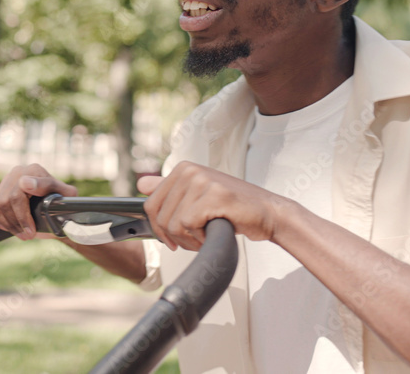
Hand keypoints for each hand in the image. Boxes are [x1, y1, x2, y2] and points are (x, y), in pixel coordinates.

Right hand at [0, 164, 77, 239]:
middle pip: (6, 200)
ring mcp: (4, 182)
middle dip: (17, 223)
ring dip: (9, 225)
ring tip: (22, 234)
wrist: (52, 208)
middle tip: (28, 236)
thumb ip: (53, 187)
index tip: (31, 231)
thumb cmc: (62, 201)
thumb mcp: (67, 196)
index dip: (23, 214)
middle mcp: (17, 172)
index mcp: (34, 170)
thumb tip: (26, 184)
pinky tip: (10, 227)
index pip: (20, 190)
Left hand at [137, 161, 284, 250]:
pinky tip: (213, 233)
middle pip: (160, 216)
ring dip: (189, 240)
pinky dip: (199, 238)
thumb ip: (170, 190)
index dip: (159, 228)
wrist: (268, 213)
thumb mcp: (198, 196)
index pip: (150, 205)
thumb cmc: (233, 209)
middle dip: (175, 237)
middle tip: (194, 240)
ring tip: (206, 236)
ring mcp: (201, 181)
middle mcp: (189, 170)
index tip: (173, 239)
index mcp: (182, 169)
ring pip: (173, 224)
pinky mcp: (212, 195)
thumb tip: (141, 185)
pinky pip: (188, 226)